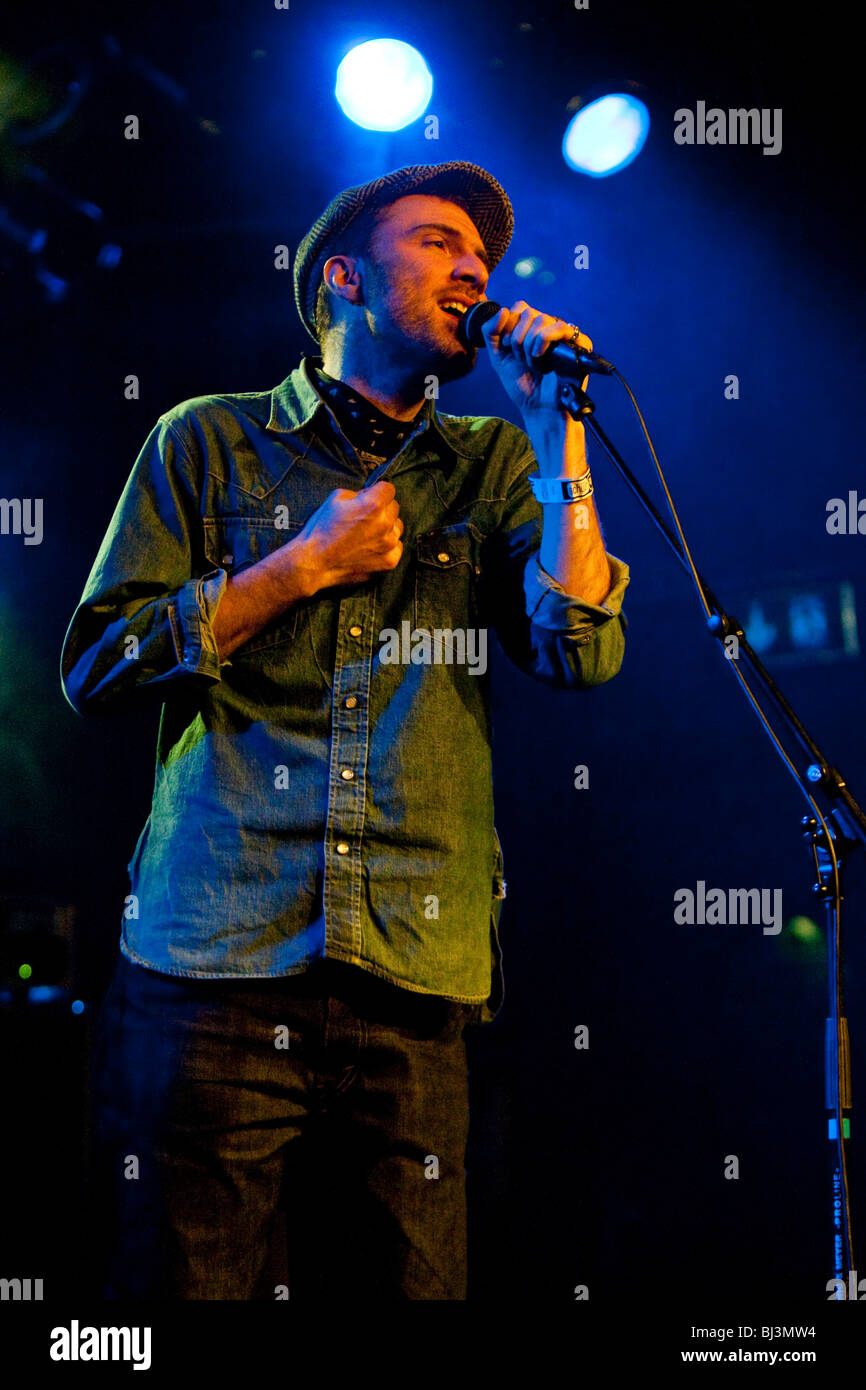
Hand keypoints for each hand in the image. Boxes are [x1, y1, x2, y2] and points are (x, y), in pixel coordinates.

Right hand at [291, 480, 403, 593]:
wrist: (313, 563)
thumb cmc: (321, 529)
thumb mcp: (335, 498)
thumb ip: (358, 494)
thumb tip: (370, 495)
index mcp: (374, 504)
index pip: (388, 489)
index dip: (377, 491)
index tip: (370, 498)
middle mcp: (385, 524)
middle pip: (394, 508)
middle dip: (382, 509)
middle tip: (364, 518)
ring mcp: (389, 545)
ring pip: (397, 528)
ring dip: (386, 528)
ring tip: (366, 535)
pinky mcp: (389, 562)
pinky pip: (396, 547)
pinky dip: (386, 547)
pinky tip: (369, 548)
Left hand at [481, 300, 592, 423]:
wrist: (539, 408)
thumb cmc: (522, 386)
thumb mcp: (498, 358)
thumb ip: (490, 332)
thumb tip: (503, 310)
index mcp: (532, 329)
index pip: (519, 308)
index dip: (509, 326)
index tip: (507, 348)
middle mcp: (548, 328)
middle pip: (528, 312)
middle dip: (518, 339)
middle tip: (522, 360)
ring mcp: (563, 335)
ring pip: (542, 318)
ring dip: (530, 344)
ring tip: (533, 363)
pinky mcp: (578, 343)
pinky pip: (561, 327)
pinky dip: (544, 340)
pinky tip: (540, 357)